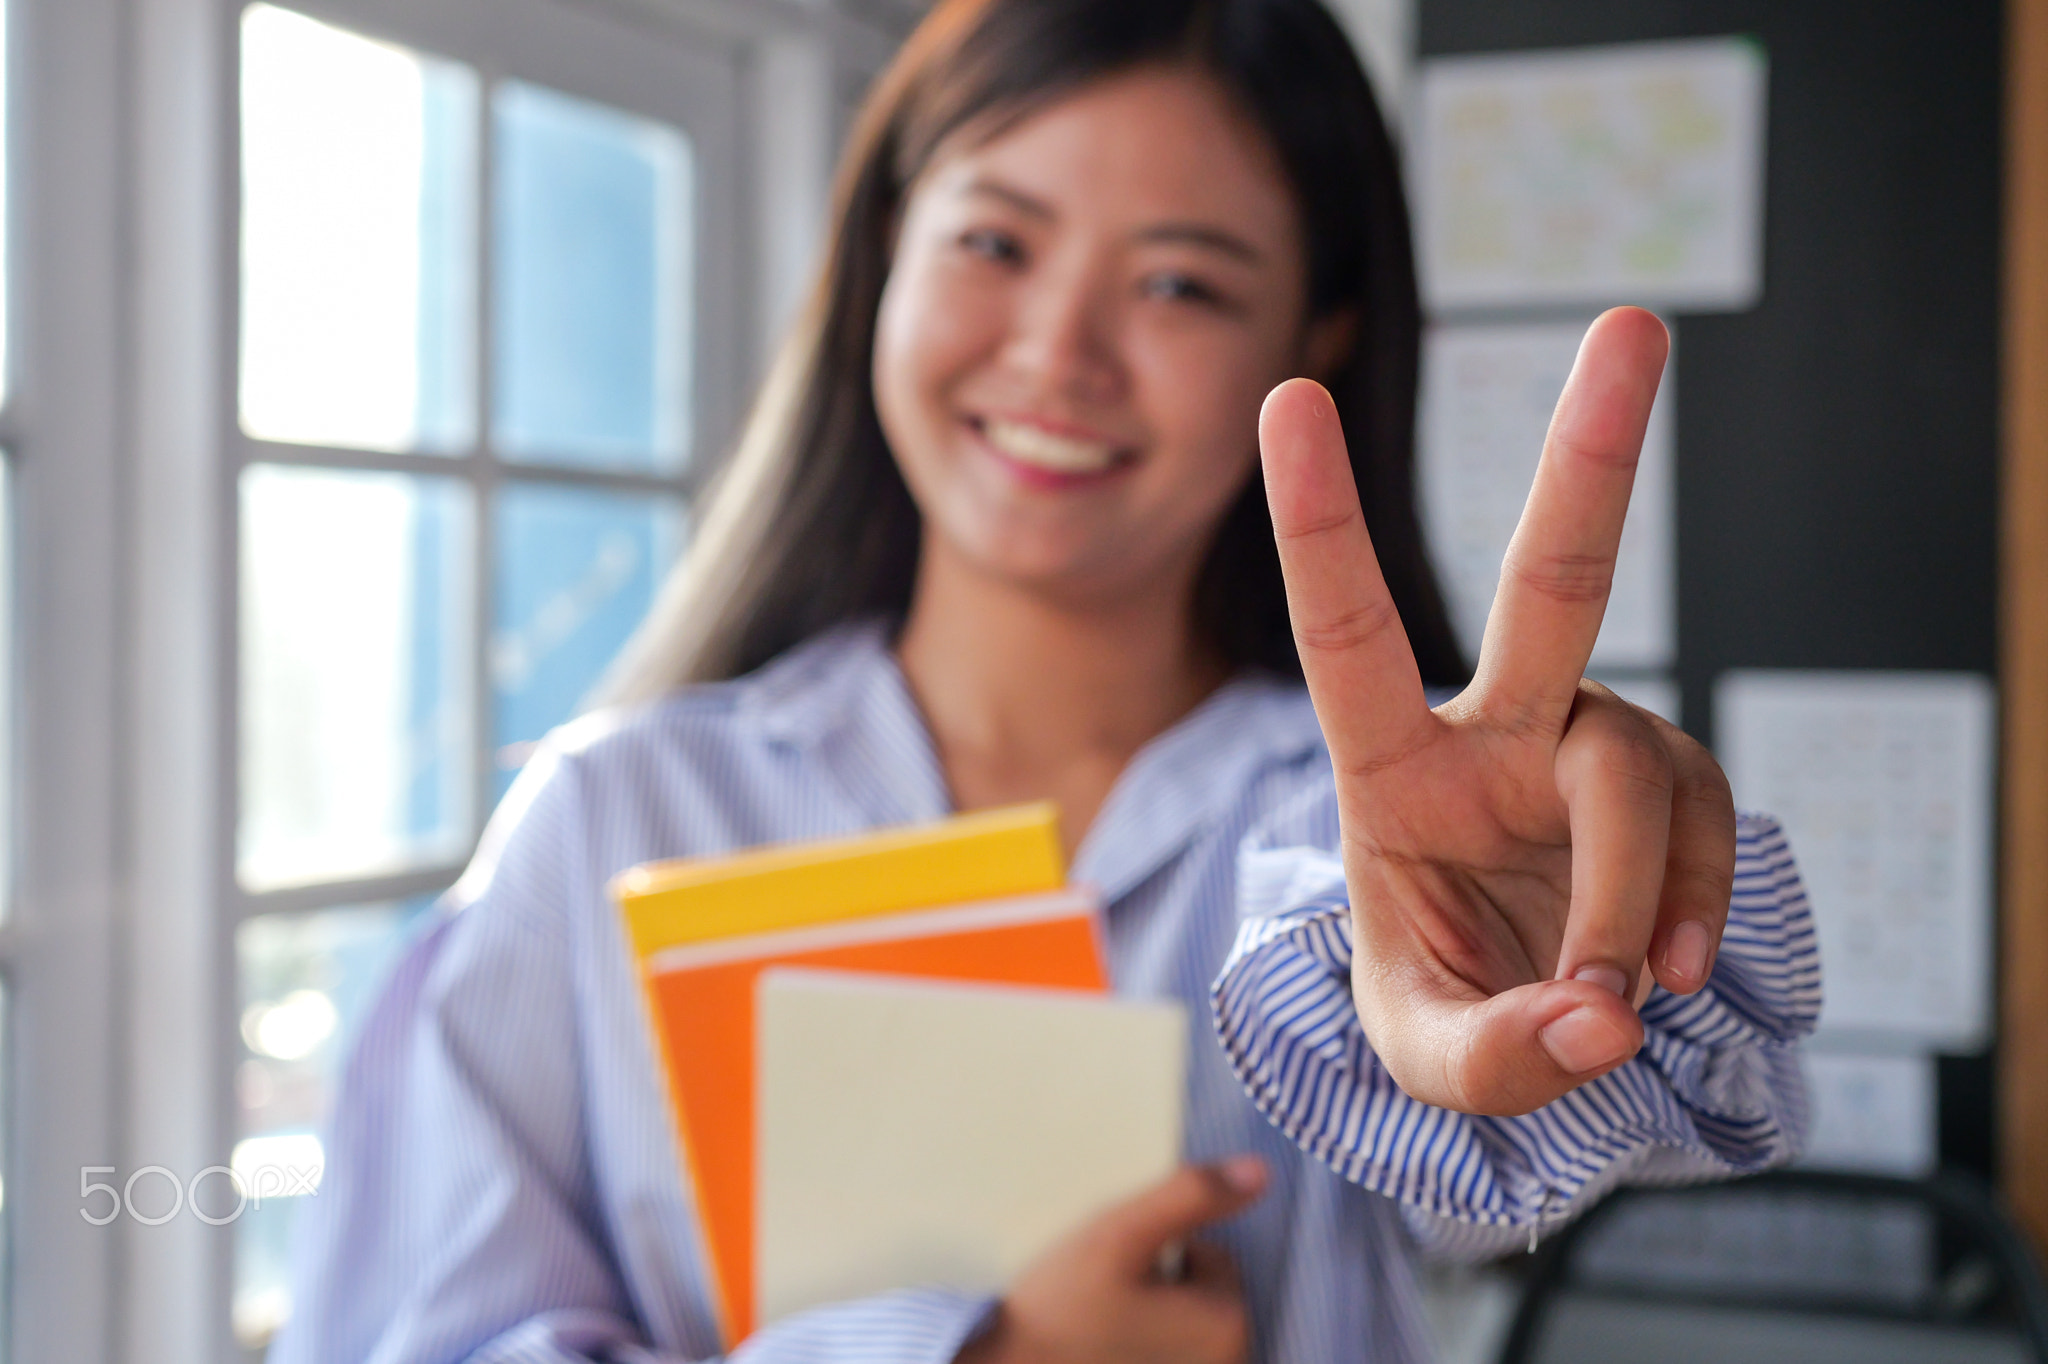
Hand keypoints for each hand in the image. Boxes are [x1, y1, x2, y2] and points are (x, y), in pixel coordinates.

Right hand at [955, 1157, 1267, 1363]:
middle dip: (1160, 1287)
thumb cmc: (1061, 1311)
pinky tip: (1100, 1350)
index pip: (1212, 1256)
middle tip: (1104, 1296)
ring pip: (1180, 1329)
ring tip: (1099, 1325)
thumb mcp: (1120, 1234)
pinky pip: (1161, 1355)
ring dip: (1148, 1320)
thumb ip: (1191, 1195)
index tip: (1119, 1269)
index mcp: (1228, 1325)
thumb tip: (1259, 1170)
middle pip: (1201, 1296)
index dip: (1163, 1250)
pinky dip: (1138, 1351)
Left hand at [1259, 307, 1735, 1117]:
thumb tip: (1602, 1019)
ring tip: (1623, 994)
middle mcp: (1498, 728)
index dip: (1317, 518)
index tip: (1288, 394)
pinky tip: (1666, 971)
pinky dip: (1696, 907)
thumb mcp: (1424, 1053)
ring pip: (1639, 777)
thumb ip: (1491, 1052)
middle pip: (1554, 583)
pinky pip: (1711, 828)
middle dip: (1592, 457)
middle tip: (1632, 328)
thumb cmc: (1452, 1006)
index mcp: (1389, 765)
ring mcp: (1595, 749)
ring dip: (1635, 895)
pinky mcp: (1674, 787)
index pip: (1344, 631)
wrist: (1540, 1026)